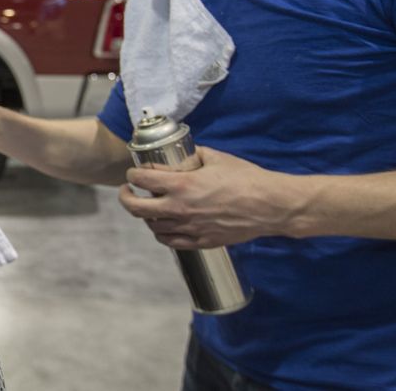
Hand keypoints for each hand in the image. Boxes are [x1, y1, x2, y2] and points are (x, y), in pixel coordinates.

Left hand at [118, 146, 295, 248]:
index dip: (132, 175)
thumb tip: (183, 153)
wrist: (270, 206)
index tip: (133, 173)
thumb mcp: (217, 158)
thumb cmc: (247, 179)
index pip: (142, 180)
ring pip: (152, 226)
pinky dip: (161, 233)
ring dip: (145, 215)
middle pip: (136, 208)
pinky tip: (162, 225)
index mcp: (182, 185)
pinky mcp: (200, 241)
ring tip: (148, 207)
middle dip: (126, 197)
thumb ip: (194, 155)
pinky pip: (169, 241)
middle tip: (128, 191)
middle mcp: (180, 208)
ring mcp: (189, 228)